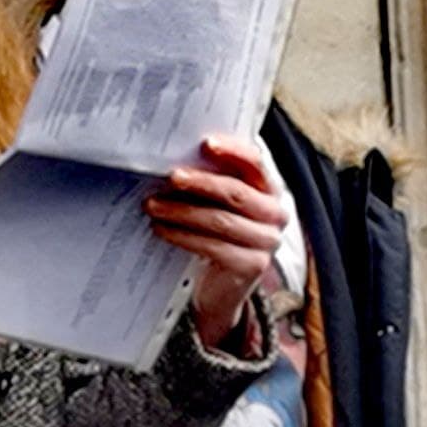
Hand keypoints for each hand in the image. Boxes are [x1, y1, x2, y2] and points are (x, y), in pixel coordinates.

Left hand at [143, 135, 287, 348]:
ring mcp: (267, 241)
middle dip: (200, 182)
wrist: (220, 282)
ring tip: (152, 205)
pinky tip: (161, 228)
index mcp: (269, 187)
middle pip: (236, 192)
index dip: (233, 151)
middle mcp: (275, 213)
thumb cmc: (215, 229)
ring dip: (182, 211)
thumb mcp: (215, 199)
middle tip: (170, 177)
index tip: (205, 144)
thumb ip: (208, 177)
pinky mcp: (253, 266)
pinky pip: (214, 247)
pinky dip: (183, 236)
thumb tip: (173, 155)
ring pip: (221, 221)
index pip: (256, 163)